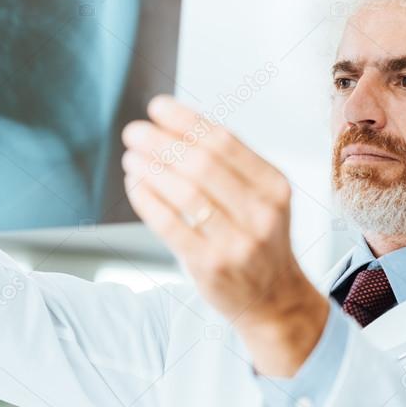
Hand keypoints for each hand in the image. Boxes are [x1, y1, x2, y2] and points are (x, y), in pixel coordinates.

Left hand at [121, 95, 328, 375]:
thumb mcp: (260, 198)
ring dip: (150, 169)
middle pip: (202, 163)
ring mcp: (238, 242)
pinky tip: (135, 185)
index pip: (225, 141)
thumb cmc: (257, 240)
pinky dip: (147, 200)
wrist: (274, 300)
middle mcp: (261, 212)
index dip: (186, 120)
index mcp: (274, 186)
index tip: (157, 107)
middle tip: (134, 131)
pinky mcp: (212, 266)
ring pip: (184, 193)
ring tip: (131, 157)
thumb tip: (173, 125)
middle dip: (161, 142)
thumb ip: (228, 166)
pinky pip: (170, 225)